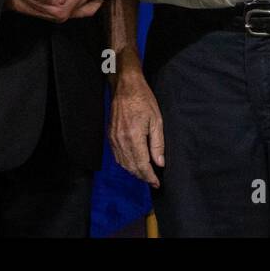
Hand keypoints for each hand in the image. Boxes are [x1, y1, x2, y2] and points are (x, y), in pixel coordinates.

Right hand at [109, 71, 164, 186]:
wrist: (125, 86)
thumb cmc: (143, 100)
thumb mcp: (156, 120)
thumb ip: (158, 144)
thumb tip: (160, 163)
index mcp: (133, 137)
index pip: (142, 164)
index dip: (149, 176)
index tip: (156, 183)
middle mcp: (121, 140)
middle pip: (131, 167)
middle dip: (142, 176)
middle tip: (152, 181)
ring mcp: (113, 138)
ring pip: (122, 163)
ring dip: (133, 171)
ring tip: (144, 174)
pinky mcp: (109, 135)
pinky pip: (116, 156)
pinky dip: (124, 163)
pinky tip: (132, 163)